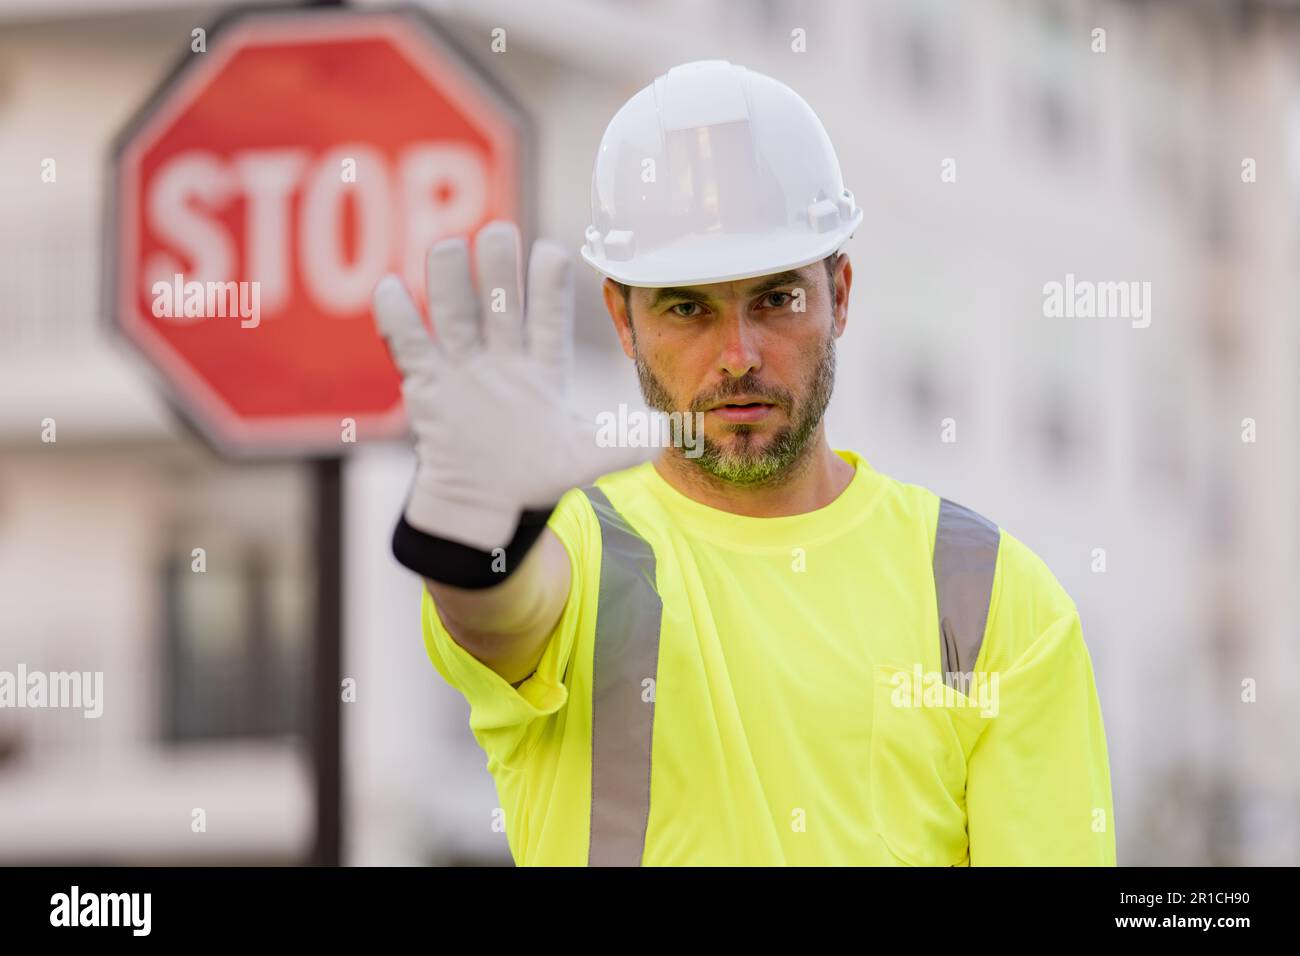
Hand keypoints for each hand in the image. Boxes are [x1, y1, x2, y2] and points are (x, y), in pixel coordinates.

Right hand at [372, 220, 648, 551]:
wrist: (485, 505)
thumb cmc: (536, 475)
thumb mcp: (582, 460)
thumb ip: (619, 444)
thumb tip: (665, 435)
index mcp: (543, 366)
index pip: (547, 316)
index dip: (548, 286)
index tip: (551, 253)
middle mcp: (504, 356)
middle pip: (498, 302)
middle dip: (496, 268)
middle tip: (497, 233)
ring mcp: (464, 366)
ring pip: (454, 313)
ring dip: (447, 280)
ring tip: (446, 246)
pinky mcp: (428, 383)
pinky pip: (411, 345)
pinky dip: (398, 317)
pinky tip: (391, 289)